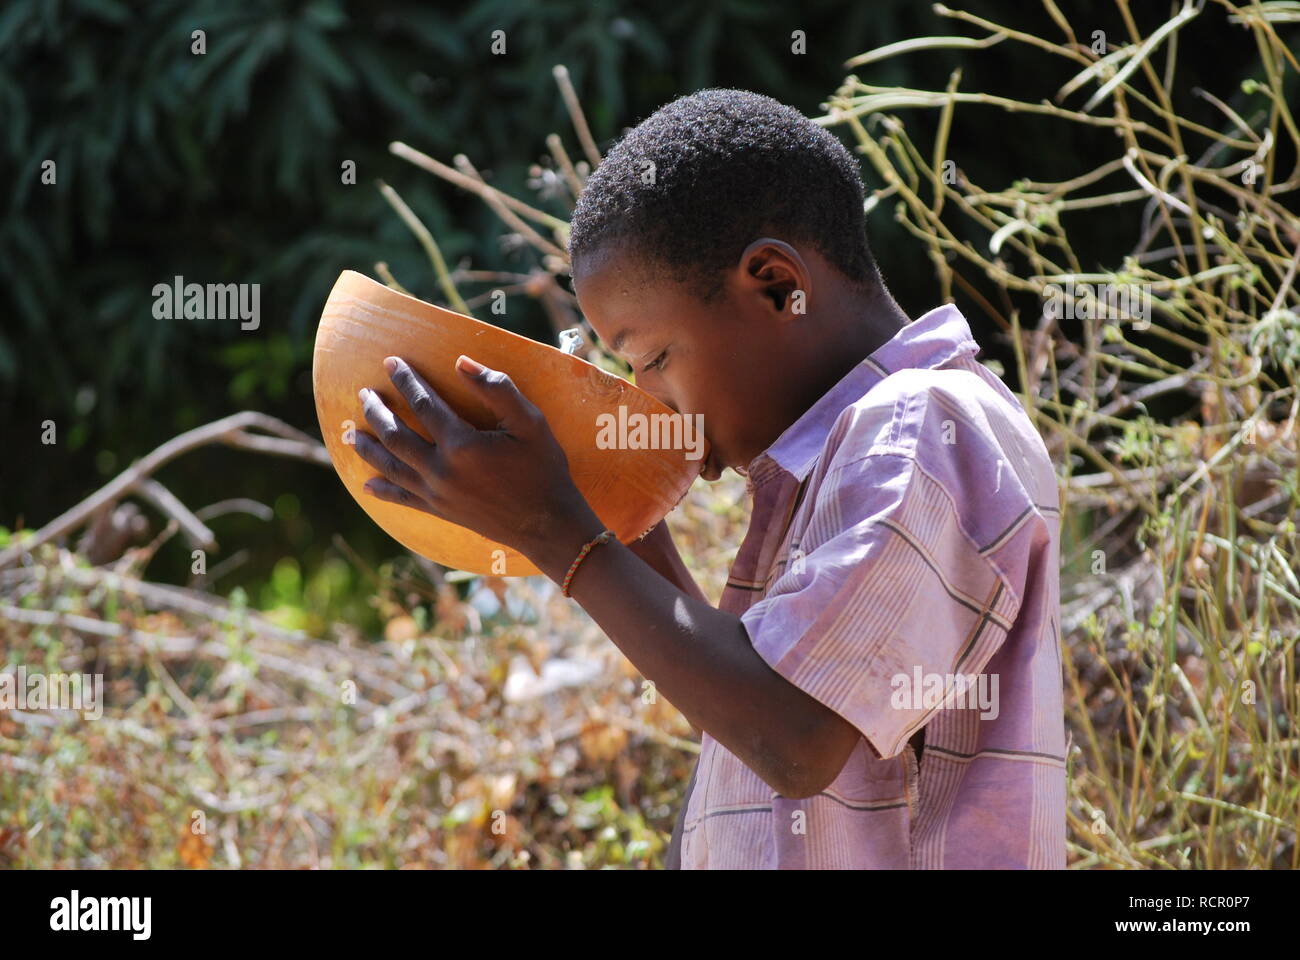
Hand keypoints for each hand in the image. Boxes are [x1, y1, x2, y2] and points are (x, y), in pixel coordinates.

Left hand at [351, 354, 603, 563]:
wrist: (547, 525)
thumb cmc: (544, 469)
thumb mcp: (531, 423)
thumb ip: (497, 389)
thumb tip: (461, 362)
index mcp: (462, 444)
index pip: (423, 403)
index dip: (405, 380)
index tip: (390, 362)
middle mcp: (442, 470)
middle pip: (396, 434)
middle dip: (377, 411)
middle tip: (364, 393)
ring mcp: (437, 493)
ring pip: (391, 466)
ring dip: (369, 447)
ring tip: (353, 433)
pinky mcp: (440, 511)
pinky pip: (403, 499)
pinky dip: (383, 490)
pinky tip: (367, 484)